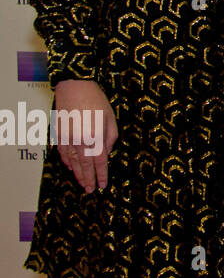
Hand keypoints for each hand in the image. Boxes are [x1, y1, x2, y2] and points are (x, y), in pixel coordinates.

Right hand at [52, 79, 117, 193]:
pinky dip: (67, 162)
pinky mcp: (59, 135)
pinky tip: (71, 168)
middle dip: (88, 179)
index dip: (101, 175)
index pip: (99, 162)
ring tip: (82, 184)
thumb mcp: (110, 118)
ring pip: (72, 162)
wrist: (75, 87)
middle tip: (91, 190)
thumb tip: (106, 153)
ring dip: (78, 174)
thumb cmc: (96, 100)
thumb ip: (110, 138)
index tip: (102, 185)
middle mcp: (80, 141)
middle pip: (85, 165)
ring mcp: (67, 139)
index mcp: (95, 137)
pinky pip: (62, 153)